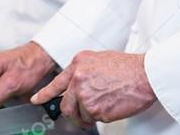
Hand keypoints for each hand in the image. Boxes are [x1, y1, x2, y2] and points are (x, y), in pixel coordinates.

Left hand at [31, 51, 155, 127]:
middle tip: (79, 116)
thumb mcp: (98, 60)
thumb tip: (78, 84)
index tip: (35, 100)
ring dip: (91, 115)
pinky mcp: (96, 110)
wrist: (144, 74)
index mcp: (78, 64)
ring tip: (105, 105)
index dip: (44, 94)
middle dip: (72, 114)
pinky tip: (112, 105)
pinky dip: (103, 116)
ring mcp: (86, 95)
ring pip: (81, 114)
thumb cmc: (127, 67)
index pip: (56, 83)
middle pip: (66, 105)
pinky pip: (95, 119)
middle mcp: (78, 79)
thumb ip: (84, 71)